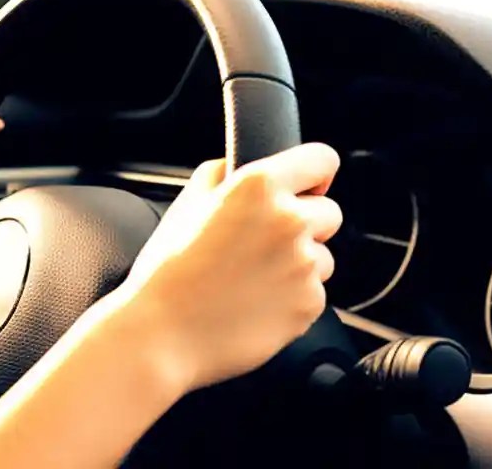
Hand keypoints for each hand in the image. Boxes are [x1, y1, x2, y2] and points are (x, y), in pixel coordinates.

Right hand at [118, 144, 341, 391]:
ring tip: (253, 278)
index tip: (305, 187)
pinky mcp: (309, 304)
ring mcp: (304, 265)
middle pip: (330, 212)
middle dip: (305, 224)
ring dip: (299, 263)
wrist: (162, 333)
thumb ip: (223, 172)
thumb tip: (243, 166)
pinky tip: (256, 302)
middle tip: (263, 242)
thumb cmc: (168, 270)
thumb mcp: (187, 201)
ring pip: (322, 256)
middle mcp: (289, 220)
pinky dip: (292, 298)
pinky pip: (314, 293)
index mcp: (259, 186)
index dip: (313, 175)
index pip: (322, 159)